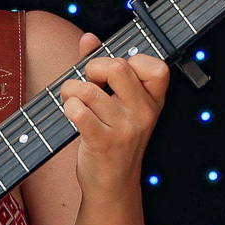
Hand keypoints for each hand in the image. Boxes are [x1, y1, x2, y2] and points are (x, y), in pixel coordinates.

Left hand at [59, 31, 169, 197]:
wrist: (112, 185)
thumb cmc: (114, 139)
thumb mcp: (119, 105)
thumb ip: (103, 68)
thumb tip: (88, 39)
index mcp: (153, 101)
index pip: (156, 67)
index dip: (131, 61)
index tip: (115, 76)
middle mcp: (144, 114)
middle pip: (118, 67)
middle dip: (92, 68)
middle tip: (88, 83)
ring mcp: (125, 129)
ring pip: (88, 89)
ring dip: (71, 90)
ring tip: (73, 101)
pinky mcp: (103, 142)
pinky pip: (78, 110)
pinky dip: (68, 107)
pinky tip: (71, 114)